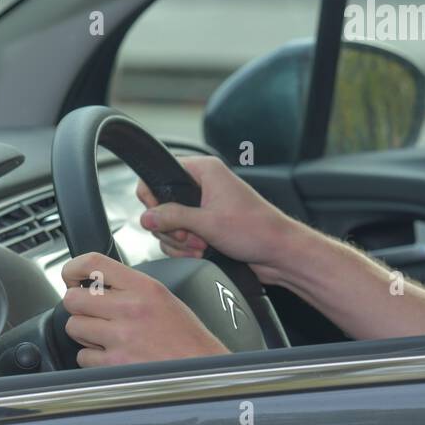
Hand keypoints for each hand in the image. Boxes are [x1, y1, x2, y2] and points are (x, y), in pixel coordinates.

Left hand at [60, 252, 228, 366]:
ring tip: (106, 335)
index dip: (72, 268)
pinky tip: (112, 354)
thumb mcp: (162, 296)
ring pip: (73, 326)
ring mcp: (120, 337)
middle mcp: (130, 308)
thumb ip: (129, 286)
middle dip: (78, 305)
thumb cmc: (185, 335)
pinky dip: (92, 357)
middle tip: (90, 311)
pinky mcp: (114, 364)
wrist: (201, 366)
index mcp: (143, 286)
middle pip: (73, 298)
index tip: (71, 276)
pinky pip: (83, 356)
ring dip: (84, 332)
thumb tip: (95, 283)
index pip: (92, 263)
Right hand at [136, 155, 299, 283]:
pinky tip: (202, 253)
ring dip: (180, 242)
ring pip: (169, 225)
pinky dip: (186, 249)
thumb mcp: (208, 223)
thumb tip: (146, 217)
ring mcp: (203, 208)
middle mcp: (203, 186)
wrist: (278, 253)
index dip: (154, 197)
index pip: (160, 173)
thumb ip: (172, 217)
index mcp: (204, 171)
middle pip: (161, 205)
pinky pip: (181, 237)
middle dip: (172, 228)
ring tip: (201, 247)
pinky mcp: (205, 227)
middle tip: (190, 236)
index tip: (161, 216)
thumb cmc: (255, 229)